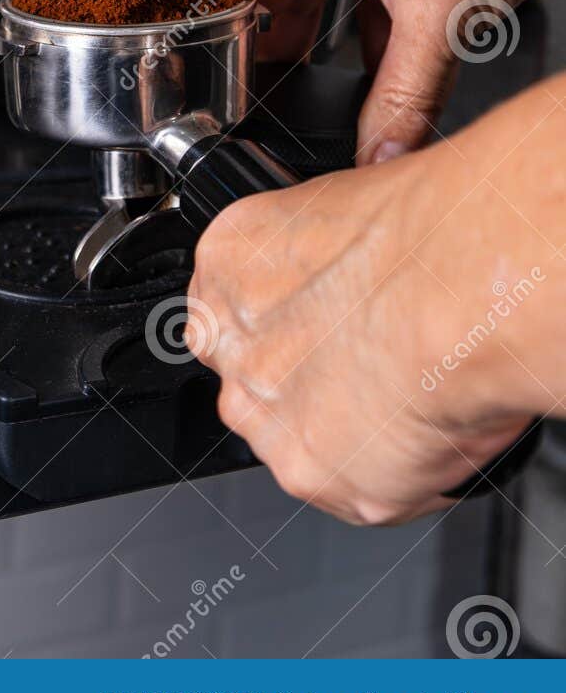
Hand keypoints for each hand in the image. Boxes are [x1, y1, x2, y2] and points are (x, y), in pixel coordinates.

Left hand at [187, 77, 563, 523]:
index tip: (326, 322)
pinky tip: (424, 432)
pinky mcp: (311, 474)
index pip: (232, 302)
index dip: (286, 318)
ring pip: (291, 436)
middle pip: (253, 372)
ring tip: (406, 395)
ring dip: (339, 427)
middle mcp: (230, 336)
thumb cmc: (428, 231)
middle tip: (370, 363)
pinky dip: (388, 474)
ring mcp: (264, 411)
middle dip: (305, 377)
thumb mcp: (346, 204)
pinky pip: (345, 488)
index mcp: (232, 254)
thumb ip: (320, 251)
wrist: (461, 288)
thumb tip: (351, 267)